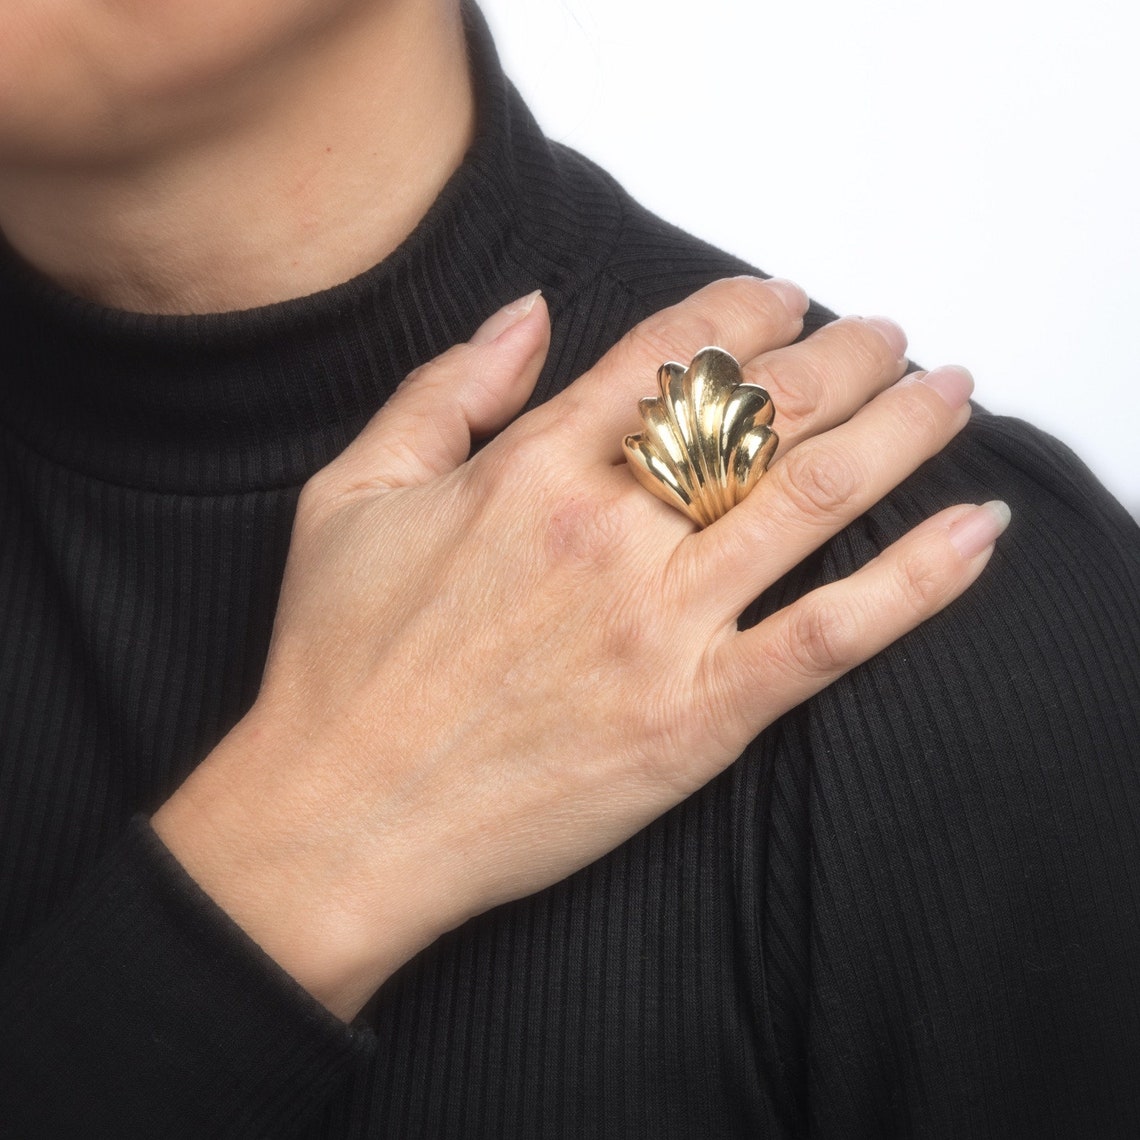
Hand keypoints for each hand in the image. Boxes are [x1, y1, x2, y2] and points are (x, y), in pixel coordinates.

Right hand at [153, 277, 1003, 1019]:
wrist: (342, 818)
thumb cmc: (337, 662)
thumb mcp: (351, 495)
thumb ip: (445, 390)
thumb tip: (527, 313)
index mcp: (531, 470)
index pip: (668, 355)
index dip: (744, 312)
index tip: (785, 298)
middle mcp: (609, 530)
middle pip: (760, 410)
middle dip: (842, 356)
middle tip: (887, 335)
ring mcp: (660, 624)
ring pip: (812, 495)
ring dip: (900, 430)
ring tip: (950, 394)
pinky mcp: (696, 716)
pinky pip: (829, 635)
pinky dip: (916, 582)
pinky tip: (973, 532)